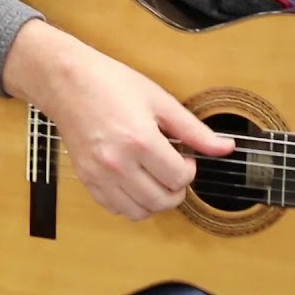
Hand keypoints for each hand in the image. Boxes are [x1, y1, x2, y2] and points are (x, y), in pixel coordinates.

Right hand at [2, 21, 234, 220]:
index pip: (179, 178)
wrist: (69, 83)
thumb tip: (226, 148)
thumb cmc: (113, 85)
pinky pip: (116, 209)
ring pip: (139, 212)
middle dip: (178, 189)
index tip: (186, 156)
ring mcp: (99, 175)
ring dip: (156, 201)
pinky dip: (133, 204)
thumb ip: (195, 130)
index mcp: (140, 141)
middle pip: (162, 201)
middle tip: (175, 169)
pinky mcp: (86, 180)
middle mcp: (117, 163)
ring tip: (157, 178)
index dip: (190, 170)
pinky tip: (137, 182)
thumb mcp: (161, 101)